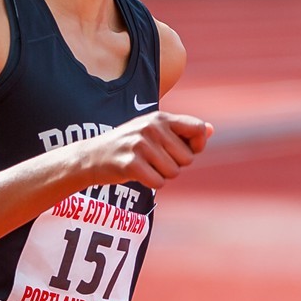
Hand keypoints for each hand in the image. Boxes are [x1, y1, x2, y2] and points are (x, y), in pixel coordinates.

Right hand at [83, 112, 212, 191]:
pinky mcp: (131, 163)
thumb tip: (210, 130)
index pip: (198, 129)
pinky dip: (151, 183)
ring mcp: (140, 145)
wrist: (91, 157)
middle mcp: (151, 127)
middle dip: (174, 165)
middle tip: (153, 159)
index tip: (181, 151)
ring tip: (144, 165)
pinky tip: (138, 174)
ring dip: (162, 175)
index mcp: (160, 117)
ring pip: (174, 173)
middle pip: (187, 158)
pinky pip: (159, 182)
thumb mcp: (154, 131)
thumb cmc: (129, 145)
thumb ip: (182, 131)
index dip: (196, 146)